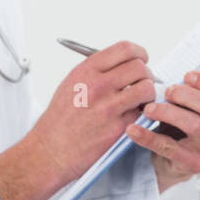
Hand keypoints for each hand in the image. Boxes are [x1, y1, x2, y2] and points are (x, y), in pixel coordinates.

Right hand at [25, 41, 159, 184]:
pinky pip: (142, 112)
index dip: (139, 53)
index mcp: (86, 71)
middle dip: (146, 74)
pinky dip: (141, 114)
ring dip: (148, 94)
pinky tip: (132, 116)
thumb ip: (96, 70)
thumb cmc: (60, 119)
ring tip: (140, 100)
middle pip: (139, 67)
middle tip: (142, 82)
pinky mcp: (118, 127)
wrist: (51, 150)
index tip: (142, 59)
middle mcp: (98, 86)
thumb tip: (122, 63)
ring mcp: (109, 107)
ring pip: (146, 88)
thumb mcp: (71, 83)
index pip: (124, 49)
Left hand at [127, 33, 199, 190]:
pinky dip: (148, 137)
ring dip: (169, 113)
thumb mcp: (193, 93)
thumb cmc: (179, 118)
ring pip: (194, 126)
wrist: (166, 158)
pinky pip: (169, 149)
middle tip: (166, 91)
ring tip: (148, 108)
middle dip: (187, 95)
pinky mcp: (191, 164)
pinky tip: (133, 129)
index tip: (187, 75)